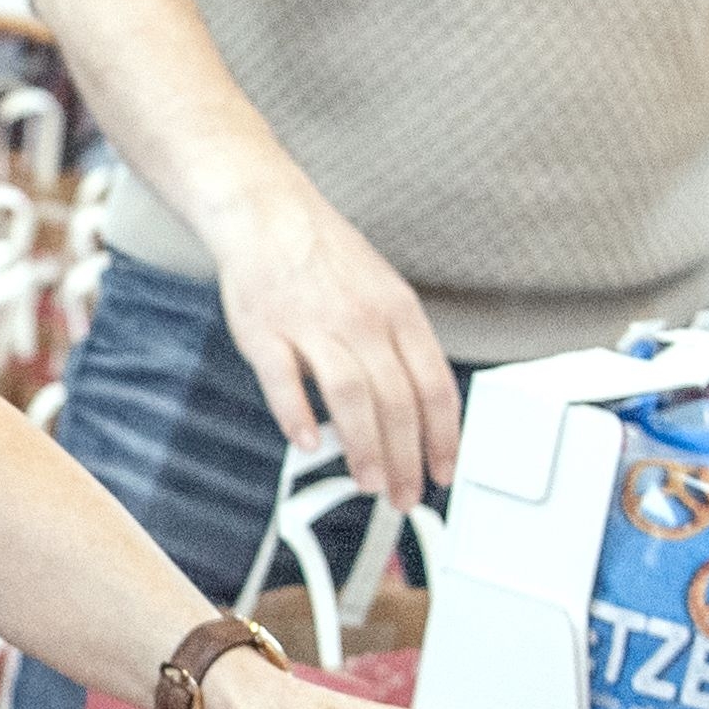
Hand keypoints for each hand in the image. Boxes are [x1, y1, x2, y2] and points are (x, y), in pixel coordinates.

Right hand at [213, 176, 459, 502]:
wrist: (266, 213)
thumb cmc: (324, 258)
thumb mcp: (383, 291)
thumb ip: (398, 348)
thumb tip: (415, 411)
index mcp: (399, 313)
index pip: (434, 386)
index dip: (444, 437)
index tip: (443, 473)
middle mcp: (362, 321)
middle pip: (396, 401)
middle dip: (405, 458)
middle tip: (404, 495)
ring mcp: (313, 326)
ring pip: (350, 397)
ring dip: (363, 447)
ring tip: (368, 482)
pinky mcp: (265, 332)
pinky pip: (284, 381)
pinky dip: (297, 416)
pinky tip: (307, 445)